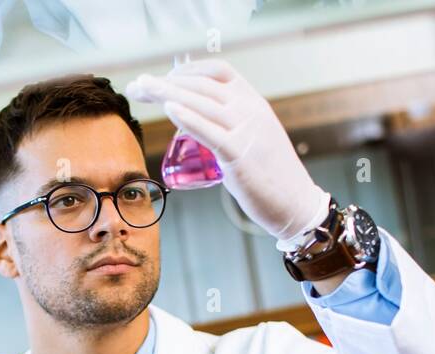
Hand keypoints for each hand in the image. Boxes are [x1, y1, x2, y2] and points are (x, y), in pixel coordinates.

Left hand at [126, 59, 328, 242]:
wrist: (296, 203)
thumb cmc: (271, 175)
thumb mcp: (254, 137)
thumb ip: (231, 125)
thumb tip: (198, 123)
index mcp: (254, 102)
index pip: (218, 72)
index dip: (188, 70)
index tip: (164, 77)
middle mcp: (250, 110)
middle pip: (202, 85)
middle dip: (166, 82)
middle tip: (139, 85)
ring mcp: (247, 131)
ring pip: (202, 103)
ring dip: (167, 93)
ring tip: (142, 89)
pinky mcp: (241, 155)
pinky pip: (210, 132)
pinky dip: (188, 118)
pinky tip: (169, 109)